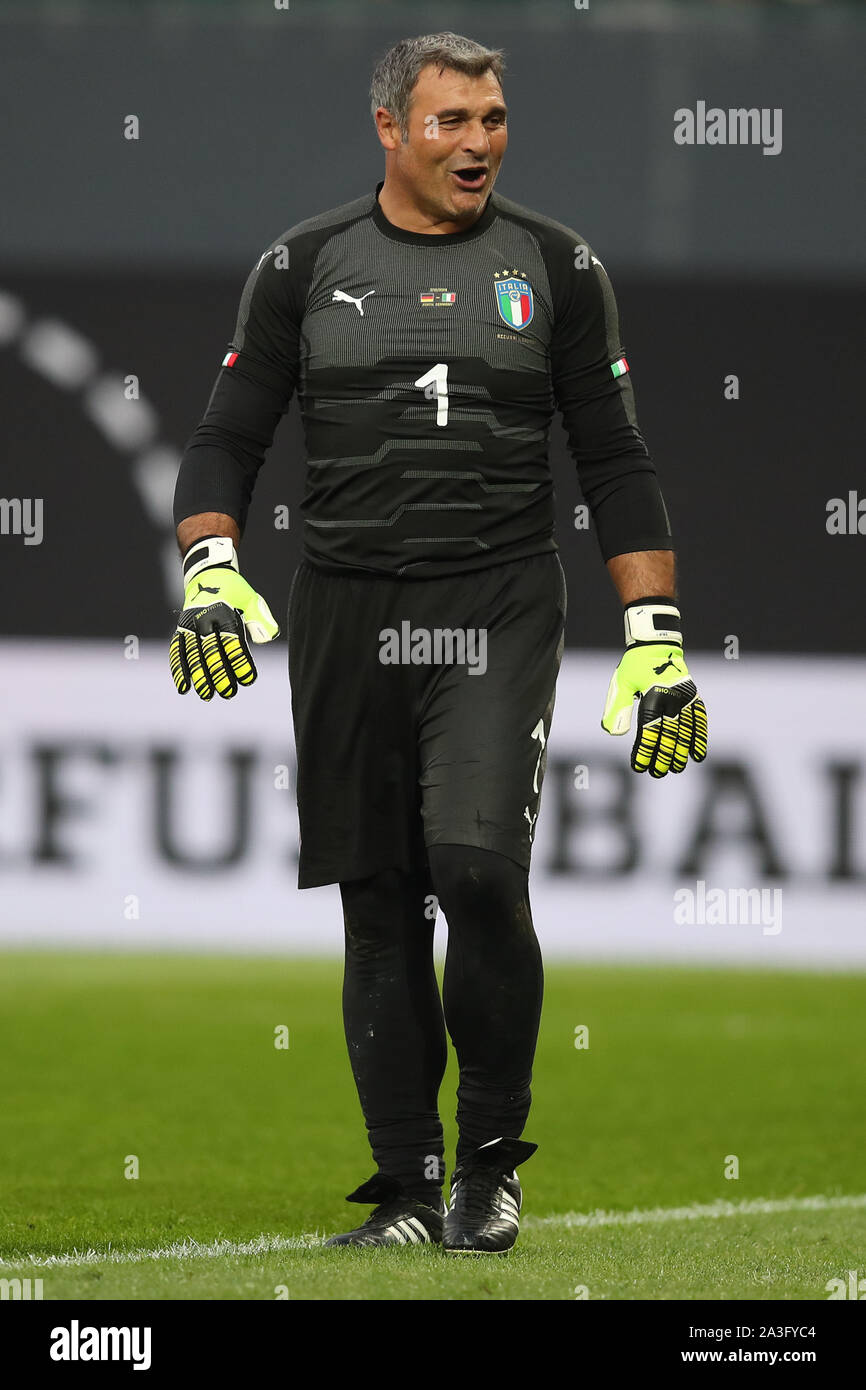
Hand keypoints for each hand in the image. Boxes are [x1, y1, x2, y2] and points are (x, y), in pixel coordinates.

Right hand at [169, 536, 277, 699]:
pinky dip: (179, 669)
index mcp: (222, 610)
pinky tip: (184, 687)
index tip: (248, 680)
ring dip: (198, 676)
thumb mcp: (250, 598)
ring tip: (206, 695)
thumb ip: (260, 618)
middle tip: (229, 693)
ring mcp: (189, 624)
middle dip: (219, 673)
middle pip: (210, 651)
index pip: (232, 641)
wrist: (207, 574)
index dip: (240, 662)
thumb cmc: (235, 591)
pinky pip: (178, 651)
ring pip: (192, 654)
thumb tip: (267, 638)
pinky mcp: (181, 629)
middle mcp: (202, 618)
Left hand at [601, 599, 706, 776]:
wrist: (657, 643)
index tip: (639, 767)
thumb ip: (617, 707)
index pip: (648, 729)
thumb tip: (613, 734)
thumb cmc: (634, 665)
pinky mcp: (693, 696)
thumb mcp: (621, 682)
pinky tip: (698, 755)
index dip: (644, 750)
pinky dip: (700, 738)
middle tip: (657, 774)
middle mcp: (671, 697)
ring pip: (685, 731)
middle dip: (662, 757)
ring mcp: (685, 697)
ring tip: (676, 769)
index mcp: (652, 694)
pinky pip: (699, 720)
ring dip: (681, 753)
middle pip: (668, 734)